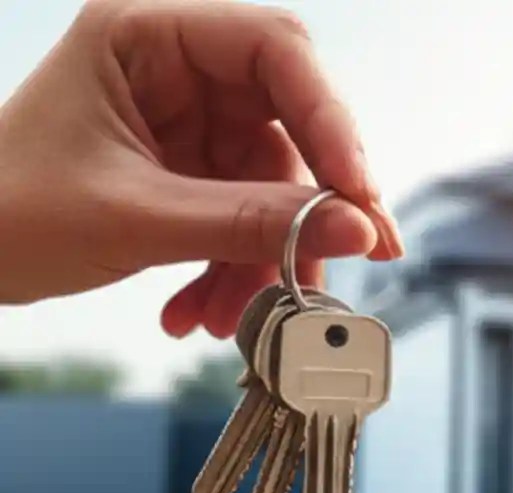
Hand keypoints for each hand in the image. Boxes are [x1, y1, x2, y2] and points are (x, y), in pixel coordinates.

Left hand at [0, 0, 402, 336]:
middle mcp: (177, 70)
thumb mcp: (136, 218)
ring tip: (237, 316)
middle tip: (351, 255)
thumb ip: (251, 222)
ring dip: (267, 257)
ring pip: (276, 183)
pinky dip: (239, 269)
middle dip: (312, 201)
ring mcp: (189, 122)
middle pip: (290, 120)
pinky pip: (250, 216)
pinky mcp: (192, 172)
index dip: (328, 117)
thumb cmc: (5, 214)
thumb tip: (358, 229)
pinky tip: (207, 310)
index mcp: (146, 36)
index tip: (355, 191)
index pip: (272, 50)